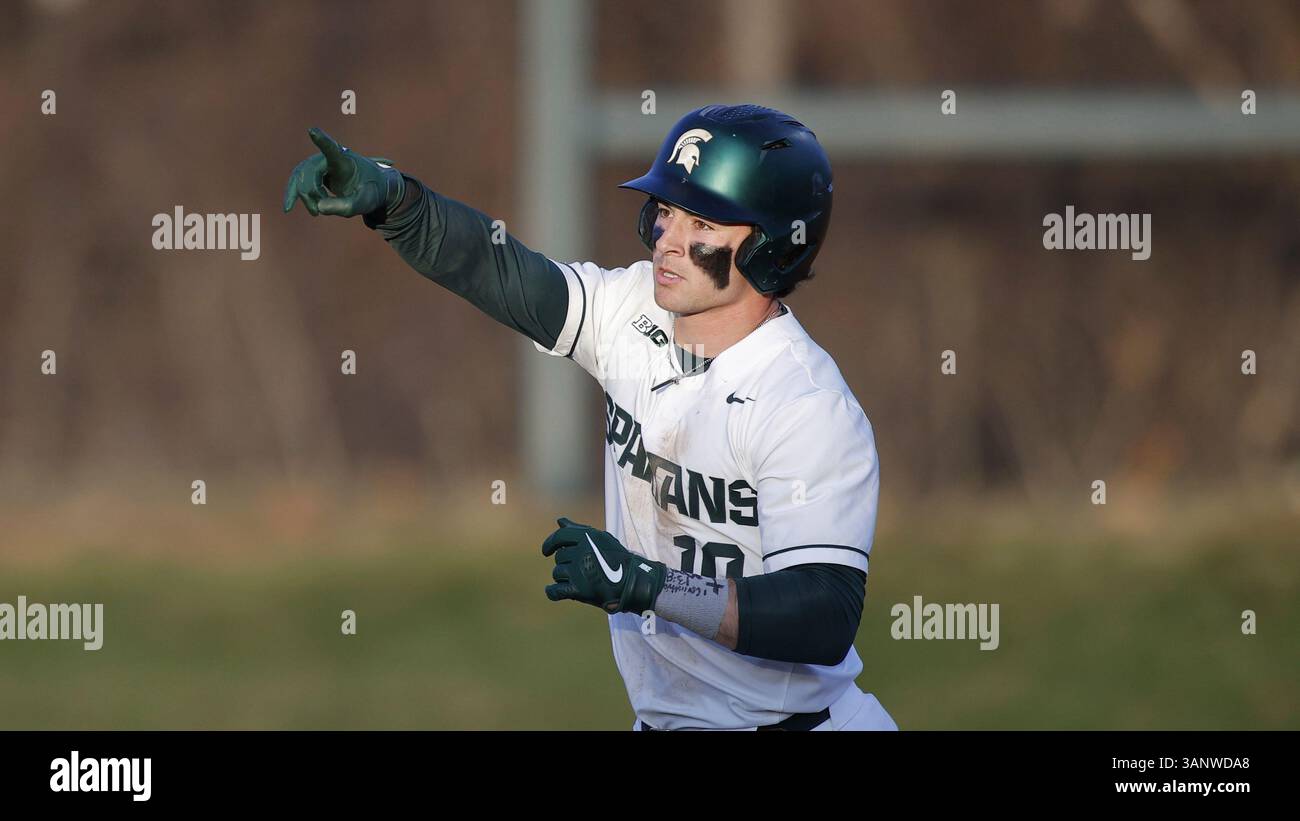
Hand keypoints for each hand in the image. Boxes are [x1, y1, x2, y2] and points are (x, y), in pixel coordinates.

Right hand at [282, 127, 402, 218]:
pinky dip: (294, 193)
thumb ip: (345, 207)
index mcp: (345, 161)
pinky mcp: (314, 170)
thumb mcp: (363, 204)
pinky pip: (298, 179)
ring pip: (300, 176)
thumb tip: (319, 208)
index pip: (332, 150)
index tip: (313, 130)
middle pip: (309, 172)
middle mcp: (329, 157)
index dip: (322, 141)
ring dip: (305, 196)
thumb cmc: (370, 192)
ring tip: (315, 213)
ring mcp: (320, 162)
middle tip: (317, 213)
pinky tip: (288, 208)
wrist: (372, 187)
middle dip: (310, 194)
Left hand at [542, 517, 666, 613]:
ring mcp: (580, 571)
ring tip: (580, 580)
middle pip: (560, 557)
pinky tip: (554, 592)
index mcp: (587, 537)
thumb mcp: (601, 539)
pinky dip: (552, 592)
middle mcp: (582, 551)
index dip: (550, 544)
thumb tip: (559, 521)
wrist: (634, 582)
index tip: (546, 551)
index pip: (560, 536)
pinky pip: (555, 591)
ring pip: (558, 573)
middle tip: (580, 570)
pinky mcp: (579, 589)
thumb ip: (578, 530)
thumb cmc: (617, 559)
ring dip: (564, 577)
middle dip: (565, 563)